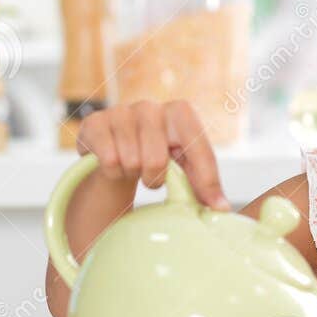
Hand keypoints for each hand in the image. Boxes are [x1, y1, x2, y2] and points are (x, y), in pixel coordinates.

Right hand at [75, 99, 230, 207]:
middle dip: (154, 179)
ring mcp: (121, 112)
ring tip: (131, 166)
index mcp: (180, 112)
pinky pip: (108, 161)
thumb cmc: (158, 155)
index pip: (198, 148)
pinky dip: (112, 172)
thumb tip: (221, 209)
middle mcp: (150, 107)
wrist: (117, 147)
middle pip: (156, 161)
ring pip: (130, 162)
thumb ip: (204, 185)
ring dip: (131, 175)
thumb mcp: (185, 166)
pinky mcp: (95, 122)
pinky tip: (114, 163)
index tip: (215, 206)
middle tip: (150, 176)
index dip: (207, 180)